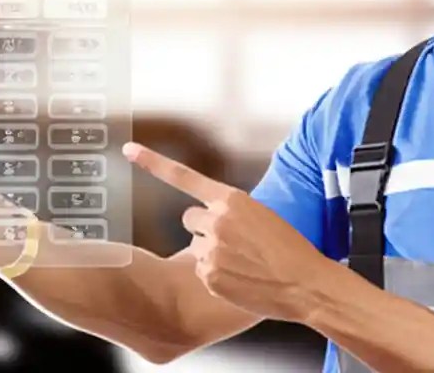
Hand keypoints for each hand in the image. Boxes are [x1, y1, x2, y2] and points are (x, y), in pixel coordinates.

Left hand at [123, 142, 330, 322]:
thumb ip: (233, 214)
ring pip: (196, 246)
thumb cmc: (291, 249)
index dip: (152, 162)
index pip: (184, 176)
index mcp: (232, 199)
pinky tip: (240, 279)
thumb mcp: (264, 217)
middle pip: (190, 218)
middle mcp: (217, 220)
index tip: (128, 149)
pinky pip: (202, 271)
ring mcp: (211, 248)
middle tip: (233, 242)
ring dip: (211, 251)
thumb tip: (210, 225)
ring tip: (242, 262)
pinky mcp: (209, 275)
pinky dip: (217, 276)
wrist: (306, 284)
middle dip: (205, 228)